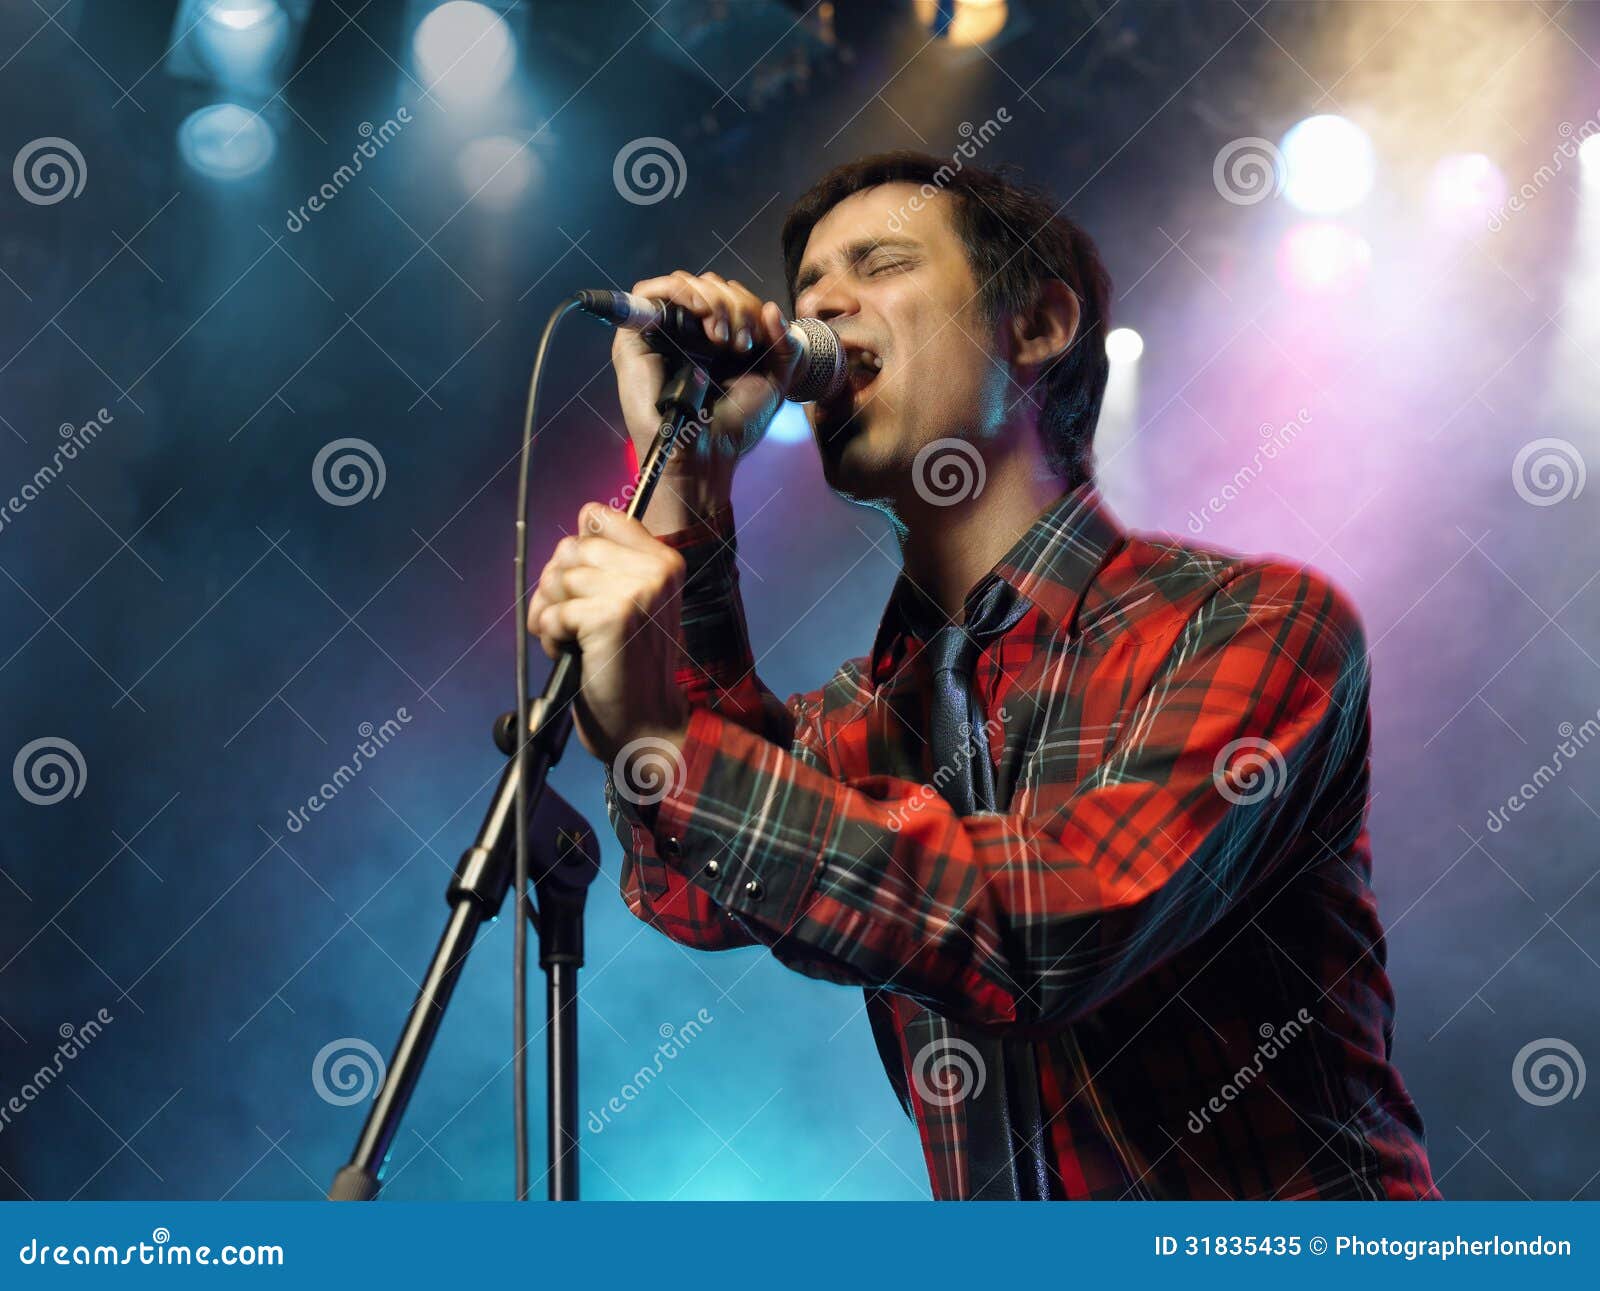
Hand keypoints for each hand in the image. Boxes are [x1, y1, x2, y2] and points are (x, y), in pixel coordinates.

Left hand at [527, 501, 689, 767]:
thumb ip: (613, 564)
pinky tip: (571, 654)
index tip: (582, 585)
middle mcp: (654, 569)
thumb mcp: (638, 603)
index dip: (578, 550)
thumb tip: (580, 524)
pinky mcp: (610, 617)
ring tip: (569, 641)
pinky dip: (551, 637)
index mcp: (664, 560)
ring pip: (558, 579)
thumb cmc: (634, 667)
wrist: (648, 723)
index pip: (600, 517)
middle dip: (556, 587)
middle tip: (566, 621)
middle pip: (571, 548)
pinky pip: (555, 612)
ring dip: (551, 614)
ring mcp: (634, 591)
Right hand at [613, 270, 799, 533]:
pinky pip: (649, 291)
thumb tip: (769, 309)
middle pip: (710, 285)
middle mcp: (687, 331)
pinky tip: (703, 313)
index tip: (756, 342)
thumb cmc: (735, 425)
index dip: (747, 306)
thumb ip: (784, 345)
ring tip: (724, 337)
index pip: (730, 295)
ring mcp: (661, 332)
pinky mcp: (635, 337)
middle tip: (741, 344)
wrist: (706, 453)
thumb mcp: (775, 380)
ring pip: (684, 283)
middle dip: (735, 305)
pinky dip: (680, 291)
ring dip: (713, 302)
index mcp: (716, 338)